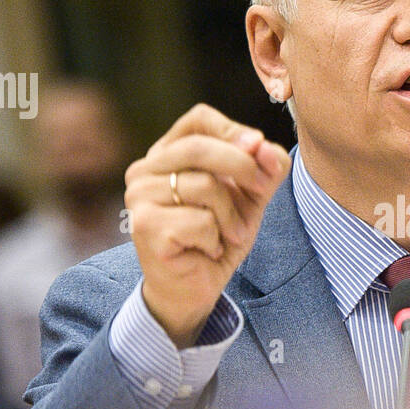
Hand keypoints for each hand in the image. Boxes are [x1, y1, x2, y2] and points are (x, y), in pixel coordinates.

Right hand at [124, 103, 290, 346]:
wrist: (194, 289)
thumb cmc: (218, 237)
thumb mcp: (249, 198)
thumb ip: (264, 170)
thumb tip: (270, 149)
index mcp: (166, 154)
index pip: (198, 119)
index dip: (234, 131)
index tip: (260, 148)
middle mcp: (144, 170)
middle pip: (200, 147)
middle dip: (243, 167)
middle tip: (263, 190)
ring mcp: (139, 198)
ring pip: (204, 186)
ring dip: (232, 216)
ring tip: (230, 234)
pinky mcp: (145, 228)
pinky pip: (200, 221)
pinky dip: (216, 238)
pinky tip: (208, 250)